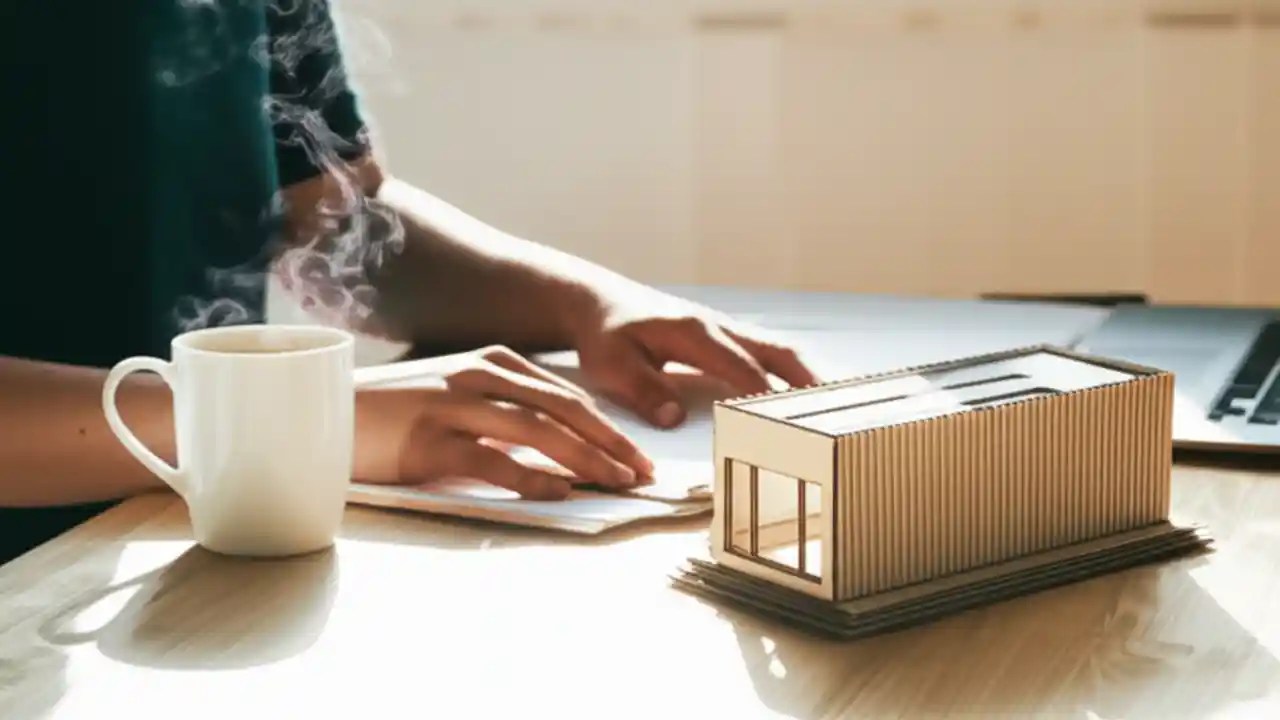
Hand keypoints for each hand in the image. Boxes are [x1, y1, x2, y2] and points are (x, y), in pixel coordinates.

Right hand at [353, 346, 653, 499]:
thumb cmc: (398, 415)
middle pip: (561, 409)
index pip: (564, 395)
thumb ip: (505, 414)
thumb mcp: (459, 402)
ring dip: (583, 458)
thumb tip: (559, 451)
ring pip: (536, 429)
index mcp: (492, 363)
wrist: (328, 417)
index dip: (605, 426)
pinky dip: (529, 476)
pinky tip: (558, 491)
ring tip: (615, 482)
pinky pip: (490, 459)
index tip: (636, 455)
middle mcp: (478, 377)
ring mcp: (452, 406)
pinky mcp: (428, 440)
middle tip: (641, 472)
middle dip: (608, 441)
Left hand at [571, 285, 819, 427]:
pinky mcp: (722, 334)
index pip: (744, 370)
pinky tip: (802, 390)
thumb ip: (643, 391)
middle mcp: (718, 327)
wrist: (599, 303)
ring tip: (835, 404)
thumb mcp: (612, 366)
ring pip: (777, 350)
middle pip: (777, 353)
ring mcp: (724, 328)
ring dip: (806, 375)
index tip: (791, 423)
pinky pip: (765, 351)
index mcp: (696, 334)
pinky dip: (788, 369)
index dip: (769, 397)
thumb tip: (674, 418)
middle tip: (838, 410)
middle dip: (809, 382)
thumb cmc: (606, 335)